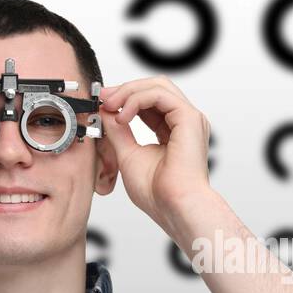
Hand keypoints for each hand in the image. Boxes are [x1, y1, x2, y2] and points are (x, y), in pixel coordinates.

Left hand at [97, 75, 211, 230]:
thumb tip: (106, 112)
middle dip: (126, 89)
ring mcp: (188, 118)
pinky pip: (159, 94)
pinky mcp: (189, 118)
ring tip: (111, 105)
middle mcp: (184, 122)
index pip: (150, 102)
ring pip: (158, 86)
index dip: (125, 98)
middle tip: (104, 98)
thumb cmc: (158, 193)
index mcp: (173, 131)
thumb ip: (118, 131)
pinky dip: (137, 99)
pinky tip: (123, 115)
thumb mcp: (128, 155)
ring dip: (129, 91)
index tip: (103, 103)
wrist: (174, 206)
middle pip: (155, 87)